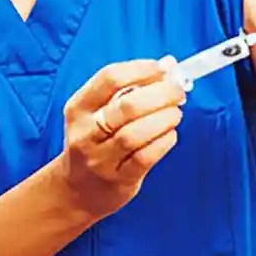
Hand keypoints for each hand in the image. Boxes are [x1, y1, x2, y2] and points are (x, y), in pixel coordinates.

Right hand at [57, 58, 185, 218]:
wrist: (77, 190)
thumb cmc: (96, 141)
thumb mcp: (99, 112)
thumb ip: (130, 88)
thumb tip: (168, 65)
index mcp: (79, 107)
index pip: (110, 79)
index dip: (141, 69)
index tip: (163, 69)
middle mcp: (85, 132)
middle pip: (127, 106)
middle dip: (161, 94)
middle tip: (177, 92)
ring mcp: (100, 158)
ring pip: (136, 133)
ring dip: (164, 118)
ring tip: (175, 113)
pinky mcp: (118, 179)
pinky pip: (145, 157)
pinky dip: (164, 141)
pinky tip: (170, 134)